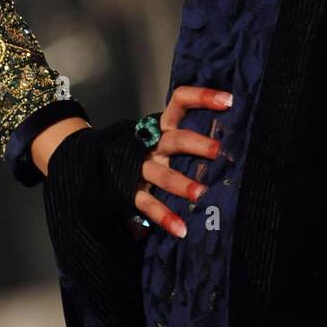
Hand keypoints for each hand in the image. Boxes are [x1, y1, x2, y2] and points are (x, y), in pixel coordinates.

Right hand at [131, 85, 232, 238]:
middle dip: (198, 144)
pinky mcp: (131, 192)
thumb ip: (190, 129)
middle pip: (176, 140)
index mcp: (162, 124)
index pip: (180, 100)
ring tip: (202, 194)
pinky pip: (149, 205)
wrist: (96, 159)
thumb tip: (230, 120)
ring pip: (163, 175)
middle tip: (219, 151)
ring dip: (182, 185)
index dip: (202, 97)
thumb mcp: (164, 132)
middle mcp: (152, 144)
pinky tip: (181, 230)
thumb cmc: (149, 146)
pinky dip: (165, 218)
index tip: (229, 100)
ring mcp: (141, 168)